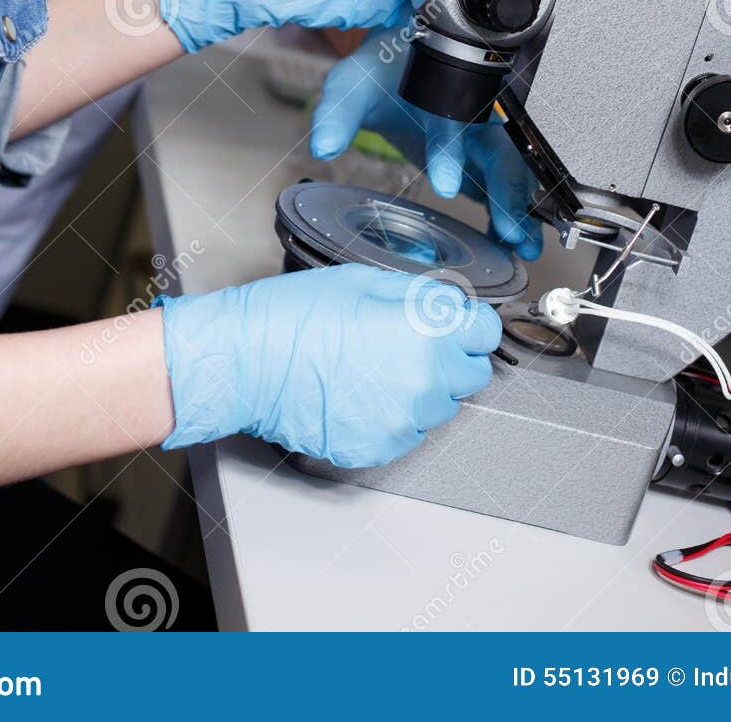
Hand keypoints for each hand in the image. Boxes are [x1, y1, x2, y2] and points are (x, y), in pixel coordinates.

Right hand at [157, 263, 500, 468]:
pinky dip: (394, 414)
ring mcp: (402, 423)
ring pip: (440, 407)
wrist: (245, 363)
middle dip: (450, 355)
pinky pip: (406, 432)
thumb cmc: (292, 316)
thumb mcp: (363, 281)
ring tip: (376, 365)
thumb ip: (419, 295)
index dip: (468, 322)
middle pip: (471, 374)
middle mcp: (423, 384)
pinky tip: (359, 390)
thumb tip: (448, 305)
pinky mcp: (378, 449)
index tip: (456, 321)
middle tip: (410, 340)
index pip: (485, 333)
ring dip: (422, 387)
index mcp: (425, 334)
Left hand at [309, 27, 543, 260]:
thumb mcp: (352, 84)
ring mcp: (479, 137)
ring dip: (519, 206)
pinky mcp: (478, 158)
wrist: (393, 69)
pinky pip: (501, 185)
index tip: (446, 186)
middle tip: (508, 226)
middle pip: (499, 150)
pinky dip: (510, 211)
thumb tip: (323, 145)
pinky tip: (515, 242)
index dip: (450, 155)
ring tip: (524, 244)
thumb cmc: (378, 72)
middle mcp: (470, 113)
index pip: (452, 122)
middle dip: (506, 190)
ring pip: (510, 170)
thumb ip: (338, 113)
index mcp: (443, 90)